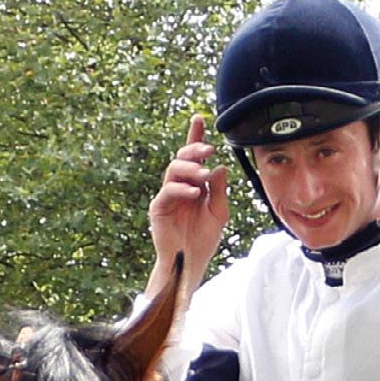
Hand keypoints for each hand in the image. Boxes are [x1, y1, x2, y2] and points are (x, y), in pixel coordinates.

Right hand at [148, 114, 228, 286]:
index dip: (195, 136)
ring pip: (174, 170)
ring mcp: (167, 196)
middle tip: (209, 149)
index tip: (199, 117)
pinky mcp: (158, 208)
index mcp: (194, 184)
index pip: (194, 157)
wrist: (190, 263)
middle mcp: (179, 187)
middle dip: (195, 149)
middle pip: (182, 157)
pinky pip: (168, 191)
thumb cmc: (203, 240)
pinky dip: (182, 189)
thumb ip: (220, 190)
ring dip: (190, 168)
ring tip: (204, 175)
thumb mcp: (219, 212)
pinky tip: (195, 193)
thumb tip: (221, 166)